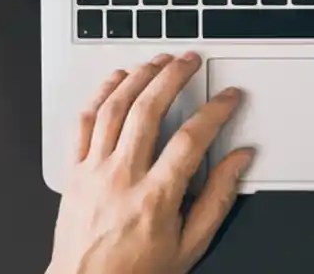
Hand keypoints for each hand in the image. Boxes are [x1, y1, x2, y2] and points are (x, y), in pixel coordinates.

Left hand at [46, 52, 253, 273]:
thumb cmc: (137, 271)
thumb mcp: (191, 244)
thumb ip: (218, 198)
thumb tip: (239, 161)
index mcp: (155, 198)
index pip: (191, 139)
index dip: (215, 111)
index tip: (229, 98)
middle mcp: (121, 178)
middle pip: (148, 111)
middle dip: (173, 77)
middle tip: (191, 61)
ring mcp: (93, 172)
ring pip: (114, 109)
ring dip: (138, 77)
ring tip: (159, 61)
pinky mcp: (74, 172)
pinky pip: (82, 123)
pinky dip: (99, 95)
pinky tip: (116, 80)